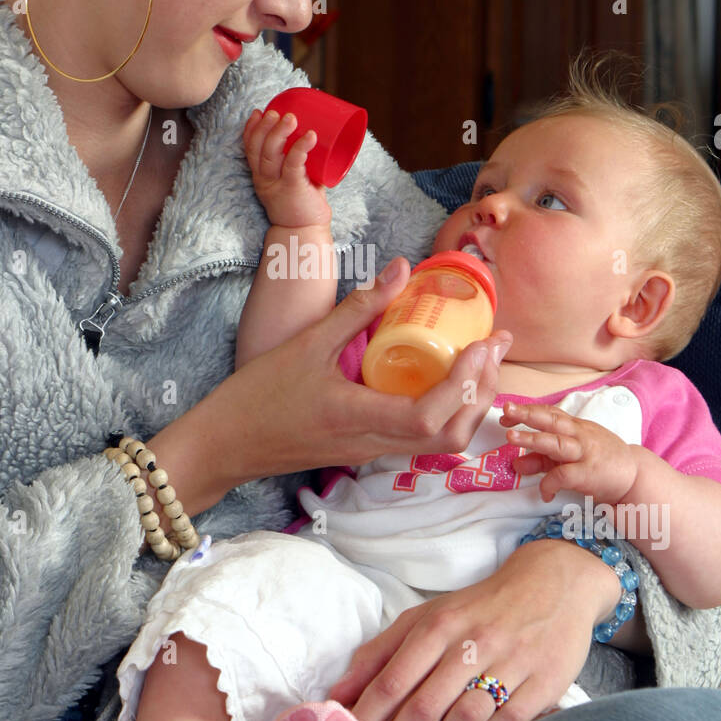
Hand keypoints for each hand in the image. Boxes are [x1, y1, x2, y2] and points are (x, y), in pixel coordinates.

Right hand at [150, 257, 512, 512]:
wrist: (226, 443)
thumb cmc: (259, 395)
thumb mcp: (308, 342)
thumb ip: (359, 307)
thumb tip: (401, 267)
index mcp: (357, 417)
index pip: (429, 416)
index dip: (464, 384)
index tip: (480, 344)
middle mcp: (372, 443)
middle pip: (451, 436)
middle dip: (483, 393)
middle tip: (495, 346)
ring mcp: (371, 452)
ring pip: (441, 443)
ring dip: (471, 405)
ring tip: (481, 361)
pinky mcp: (366, 450)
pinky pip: (421, 439)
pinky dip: (448, 412)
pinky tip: (447, 379)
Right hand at [243, 108, 331, 227]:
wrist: (305, 232)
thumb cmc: (302, 204)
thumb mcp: (294, 180)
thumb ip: (299, 161)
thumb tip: (314, 134)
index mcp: (262, 176)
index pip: (249, 149)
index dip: (251, 129)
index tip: (258, 112)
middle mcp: (264, 180)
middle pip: (258, 148)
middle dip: (265, 127)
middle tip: (275, 112)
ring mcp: (276, 185)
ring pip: (270, 154)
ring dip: (279, 133)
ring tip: (290, 117)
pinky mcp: (292, 189)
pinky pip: (293, 164)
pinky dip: (301, 148)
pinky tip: (310, 136)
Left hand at [327, 536, 619, 720]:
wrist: (553, 583)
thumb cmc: (478, 608)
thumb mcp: (426, 616)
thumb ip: (380, 653)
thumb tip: (338, 695)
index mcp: (437, 625)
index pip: (392, 680)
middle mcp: (471, 644)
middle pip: (422, 707)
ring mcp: (510, 664)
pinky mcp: (543, 684)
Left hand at [500, 401, 639, 504]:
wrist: (635, 476)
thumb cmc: (600, 462)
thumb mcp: (569, 458)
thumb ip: (542, 460)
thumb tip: (515, 464)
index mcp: (575, 427)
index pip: (549, 413)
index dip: (527, 410)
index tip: (507, 412)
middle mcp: (579, 436)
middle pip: (551, 420)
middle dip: (527, 414)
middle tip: (506, 411)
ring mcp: (584, 453)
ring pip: (556, 442)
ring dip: (532, 439)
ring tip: (510, 438)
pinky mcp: (589, 473)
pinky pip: (563, 475)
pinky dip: (549, 483)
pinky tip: (544, 493)